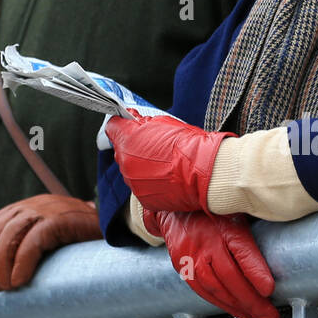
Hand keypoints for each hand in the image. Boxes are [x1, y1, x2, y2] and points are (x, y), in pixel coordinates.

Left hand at [0, 194, 100, 290]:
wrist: (120, 225)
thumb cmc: (86, 240)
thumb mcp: (55, 240)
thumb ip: (34, 246)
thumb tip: (10, 276)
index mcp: (32, 206)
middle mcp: (37, 203)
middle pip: (0, 229)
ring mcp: (49, 208)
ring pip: (10, 234)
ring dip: (2, 264)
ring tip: (7, 287)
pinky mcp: (62, 219)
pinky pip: (33, 240)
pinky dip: (22, 262)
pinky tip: (20, 280)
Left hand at [105, 114, 232, 213]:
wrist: (204, 173)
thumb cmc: (187, 146)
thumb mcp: (164, 123)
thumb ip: (142, 122)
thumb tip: (132, 118)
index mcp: (127, 140)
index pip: (112, 127)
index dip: (121, 125)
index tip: (128, 125)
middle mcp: (125, 163)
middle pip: (121, 152)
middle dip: (133, 148)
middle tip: (154, 147)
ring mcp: (133, 183)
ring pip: (131, 171)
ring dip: (141, 167)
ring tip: (164, 166)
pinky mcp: (144, 199)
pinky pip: (142, 188)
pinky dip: (151, 183)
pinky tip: (167, 179)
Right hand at [142, 206, 277, 317]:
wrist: (174, 207)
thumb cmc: (211, 209)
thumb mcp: (237, 210)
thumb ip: (254, 228)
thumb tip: (280, 246)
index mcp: (224, 225)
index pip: (242, 251)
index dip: (256, 272)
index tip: (270, 289)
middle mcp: (206, 241)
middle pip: (230, 276)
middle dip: (252, 300)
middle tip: (269, 314)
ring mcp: (190, 255)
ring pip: (215, 287)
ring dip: (236, 306)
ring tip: (254, 315)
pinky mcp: (182, 266)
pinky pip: (201, 289)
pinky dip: (219, 302)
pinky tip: (233, 308)